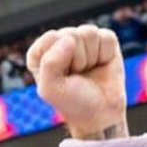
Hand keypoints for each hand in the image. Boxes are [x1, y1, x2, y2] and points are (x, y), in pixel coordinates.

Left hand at [27, 25, 126, 139]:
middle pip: (70, 34)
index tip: (61, 77)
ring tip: (87, 70)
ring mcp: (82, 41)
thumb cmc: (72, 102)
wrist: (100, 113)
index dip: (58, 59)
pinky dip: (105, 54)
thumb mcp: (50, 89)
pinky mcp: (103, 41)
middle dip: (76, 58)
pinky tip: (101, 64)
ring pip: (88, 32)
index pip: (49, 39)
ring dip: (90, 57)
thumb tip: (69, 39)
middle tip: (76, 76)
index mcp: (40, 53)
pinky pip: (106, 37)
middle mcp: (60, 43)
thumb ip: (49, 63)